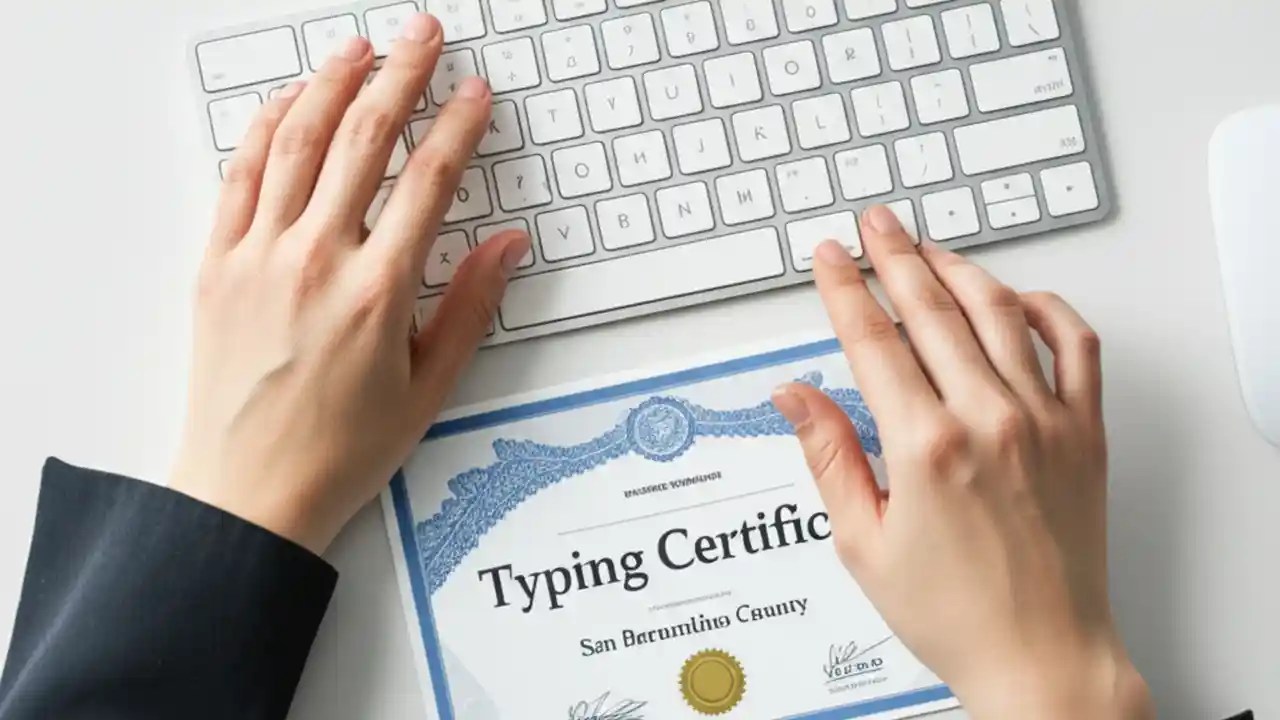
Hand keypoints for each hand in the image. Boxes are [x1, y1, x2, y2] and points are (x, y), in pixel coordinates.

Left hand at [171, 15, 529, 553]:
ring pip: (297, 142)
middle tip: (423, 36)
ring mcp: (259, 258)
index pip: (429, 182)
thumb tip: (506, 245)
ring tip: (360, 49)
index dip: (458, 126)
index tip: (474, 95)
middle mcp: (316, 262)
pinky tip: (286, 102)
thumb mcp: (428, 388)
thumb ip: (470, 307)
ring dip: (332, 84)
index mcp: (377, 294)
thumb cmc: (338, 451)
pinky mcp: (217, 265)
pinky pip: (238, 176)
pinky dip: (263, 128)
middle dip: (401, 76)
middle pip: (364, 141)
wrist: (247, 493)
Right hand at [772, 207, 1151, 719]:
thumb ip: (828, 454)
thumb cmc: (955, 613)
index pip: (871, 340)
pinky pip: (1076, 345)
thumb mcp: (862, 540)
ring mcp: (1043, 420)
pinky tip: (1018, 296)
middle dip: (894, 256)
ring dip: (956, 269)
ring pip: (998, 312)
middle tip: (875, 225)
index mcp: (924, 447)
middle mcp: (987, 420)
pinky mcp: (1084, 432)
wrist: (1042, 656)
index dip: (844, 287)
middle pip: (931, 309)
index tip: (830, 257)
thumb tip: (794, 396)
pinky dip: (1046, 308)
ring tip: (927, 248)